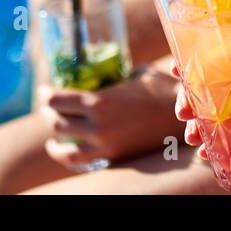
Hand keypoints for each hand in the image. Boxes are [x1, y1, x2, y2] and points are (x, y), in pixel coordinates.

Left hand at [38, 66, 181, 165]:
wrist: (185, 117)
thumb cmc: (164, 89)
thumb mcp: (138, 73)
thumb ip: (120, 73)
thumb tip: (113, 69)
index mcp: (99, 101)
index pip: (56, 101)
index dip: (45, 95)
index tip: (44, 91)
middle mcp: (97, 126)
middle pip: (56, 124)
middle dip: (48, 115)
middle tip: (48, 110)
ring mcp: (105, 145)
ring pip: (65, 149)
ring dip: (55, 143)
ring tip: (53, 140)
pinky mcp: (114, 157)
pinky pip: (83, 162)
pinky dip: (72, 157)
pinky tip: (72, 152)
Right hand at [172, 47, 230, 156]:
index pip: (226, 54)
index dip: (197, 61)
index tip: (177, 70)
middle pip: (216, 88)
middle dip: (193, 99)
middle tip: (184, 112)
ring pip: (225, 115)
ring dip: (204, 125)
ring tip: (195, 138)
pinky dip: (224, 147)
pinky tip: (212, 157)